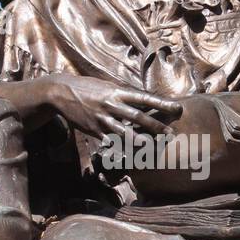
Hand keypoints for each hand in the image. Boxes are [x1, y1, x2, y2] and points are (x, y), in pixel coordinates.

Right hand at [47, 74, 181, 138]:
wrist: (61, 92)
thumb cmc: (88, 87)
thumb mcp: (107, 85)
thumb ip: (124, 93)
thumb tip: (144, 99)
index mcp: (117, 91)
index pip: (144, 98)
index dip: (162, 104)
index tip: (177, 108)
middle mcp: (111, 104)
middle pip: (138, 117)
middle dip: (156, 126)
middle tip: (170, 134)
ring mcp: (102, 118)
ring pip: (124, 133)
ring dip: (140, 141)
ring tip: (153, 147)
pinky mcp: (94, 130)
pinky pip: (110, 141)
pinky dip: (121, 148)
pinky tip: (131, 154)